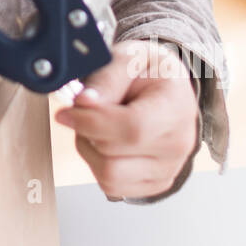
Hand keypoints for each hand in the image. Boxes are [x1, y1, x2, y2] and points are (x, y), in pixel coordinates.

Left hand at [54, 39, 199, 198]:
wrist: (168, 90)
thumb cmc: (150, 73)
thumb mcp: (130, 58)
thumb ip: (107, 78)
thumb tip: (84, 103)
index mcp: (176, 107)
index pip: (132, 129)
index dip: (91, 123)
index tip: (66, 112)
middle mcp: (179, 144)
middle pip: (113, 157)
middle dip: (85, 133)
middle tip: (82, 111)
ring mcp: (169, 169)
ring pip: (109, 176)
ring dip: (89, 150)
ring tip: (95, 126)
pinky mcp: (156, 184)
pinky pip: (113, 187)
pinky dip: (99, 165)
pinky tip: (105, 142)